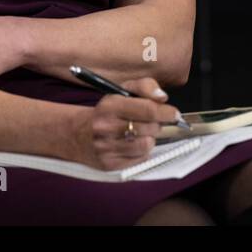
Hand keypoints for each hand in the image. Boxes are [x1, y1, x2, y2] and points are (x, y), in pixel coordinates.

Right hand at [64, 77, 183, 170]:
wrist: (77, 134)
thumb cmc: (106, 111)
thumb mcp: (121, 91)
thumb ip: (144, 86)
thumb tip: (162, 97)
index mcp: (110, 105)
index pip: (148, 109)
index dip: (166, 112)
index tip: (174, 114)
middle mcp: (106, 127)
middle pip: (150, 128)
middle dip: (157, 124)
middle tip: (152, 122)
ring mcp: (107, 148)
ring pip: (146, 145)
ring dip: (150, 138)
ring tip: (142, 133)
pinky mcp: (109, 164)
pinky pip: (139, 159)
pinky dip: (142, 151)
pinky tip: (133, 144)